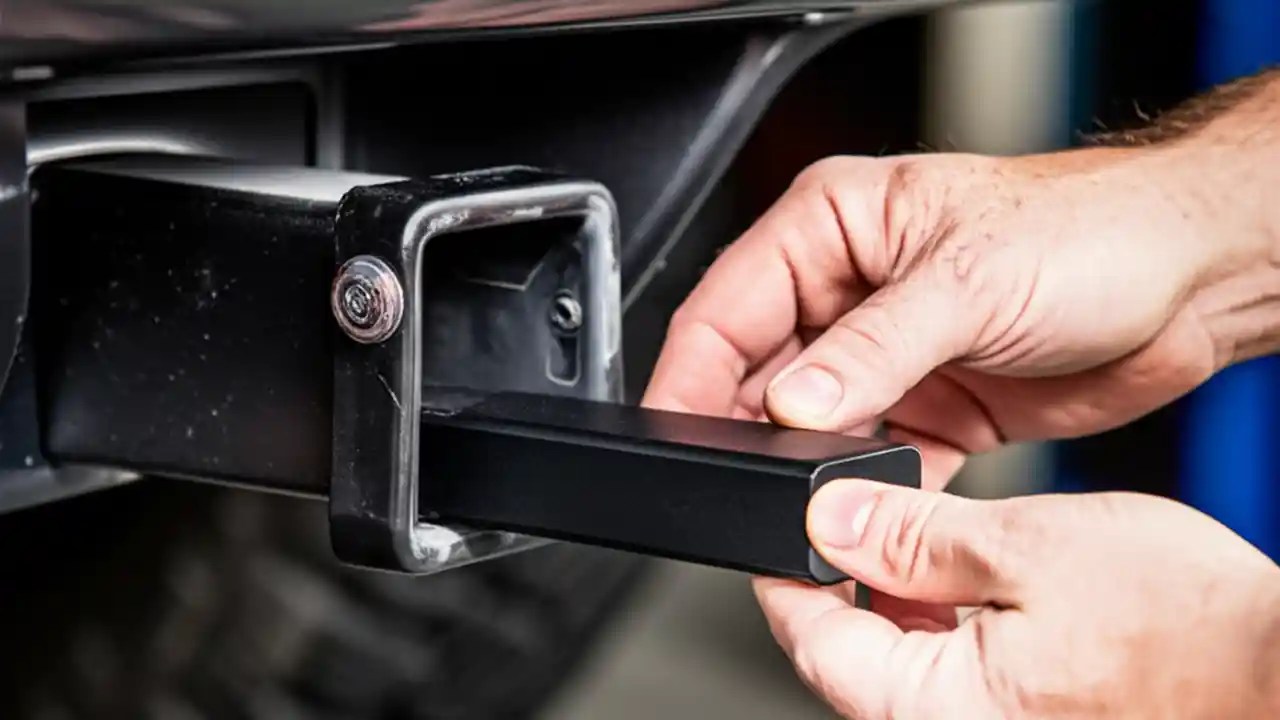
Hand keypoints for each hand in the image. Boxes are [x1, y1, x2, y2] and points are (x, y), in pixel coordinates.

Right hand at [643, 148, 1273, 486]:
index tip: (671, 431)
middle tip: (738, 477)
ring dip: (800, 466)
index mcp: (832, 228)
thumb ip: (871, 350)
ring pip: (803, 426)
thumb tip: (790, 405)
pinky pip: (866, 461)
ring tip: (807, 494)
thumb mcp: (968, 280)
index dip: (690, 372)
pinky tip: (861, 509)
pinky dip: (858, 492)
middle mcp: (846, 292)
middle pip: (754, 373)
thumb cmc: (1093, 233)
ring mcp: (882, 357)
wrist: (1192, 281)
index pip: (726, 304)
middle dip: (743, 429)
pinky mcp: (923, 410)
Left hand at [755, 480, 1279, 718]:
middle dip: (841, 584)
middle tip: (849, 518)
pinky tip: (971, 582)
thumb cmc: (1187, 627)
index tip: (778, 530)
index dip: (784, 576)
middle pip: (851, 659)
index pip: (811, 644)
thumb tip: (826, 519)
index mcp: (933, 708)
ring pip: (902, 665)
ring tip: (915, 539)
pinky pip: (955, 678)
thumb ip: (912, 538)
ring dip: (895, 600)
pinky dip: (946, 624)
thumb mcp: (1027, 548)